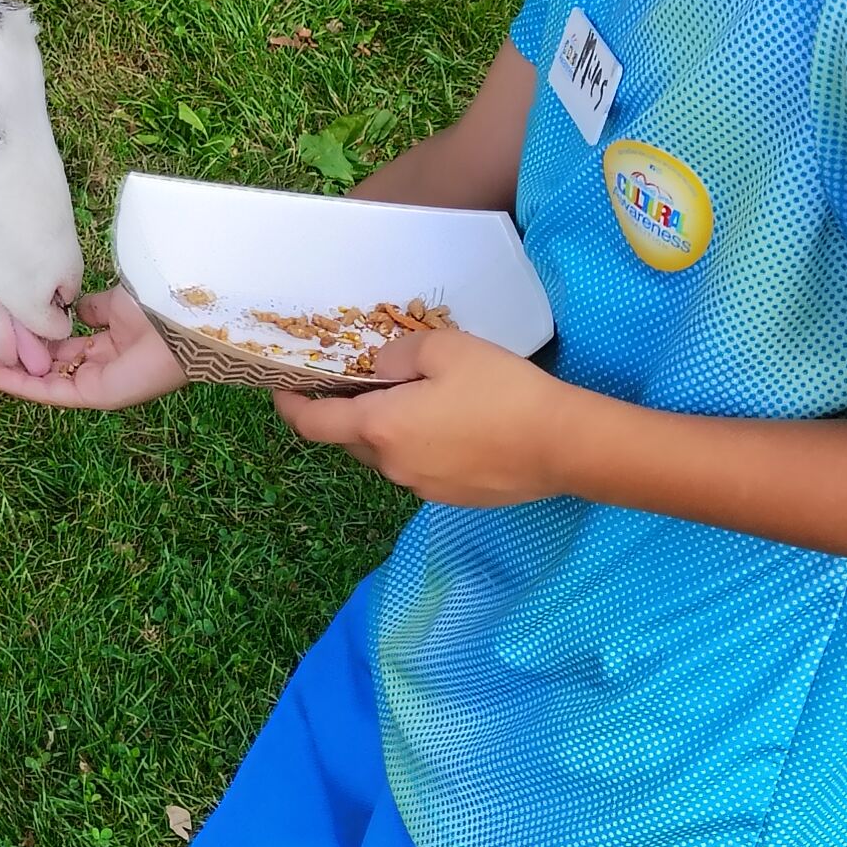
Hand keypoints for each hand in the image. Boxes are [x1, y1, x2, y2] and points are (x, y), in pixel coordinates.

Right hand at [0, 287, 187, 409]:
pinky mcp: (94, 395)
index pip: (62, 347)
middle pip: (48, 368)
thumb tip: (75, 309)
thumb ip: (91, 310)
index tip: (6, 331)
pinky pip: (51, 391)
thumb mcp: (113, 303)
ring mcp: (96, 383)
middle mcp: (100, 367)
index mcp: (107, 344)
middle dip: (15, 362)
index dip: (34, 341)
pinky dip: (21, 384)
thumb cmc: (153, 305)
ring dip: (9, 377)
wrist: (177, 319)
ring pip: (43, 382)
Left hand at [272, 328, 576, 505]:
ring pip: (384, 455)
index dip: (289, 405)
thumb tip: (378, 368)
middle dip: (343, 412)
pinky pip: (416, 467)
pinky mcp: (451, 497)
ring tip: (413, 397)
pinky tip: (447, 422)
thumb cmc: (501, 389)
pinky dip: (415, 444)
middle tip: (360, 379)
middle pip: (348, 440)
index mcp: (380, 428)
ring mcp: (422, 487)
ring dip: (384, 429)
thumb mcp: (443, 349)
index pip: (313, 424)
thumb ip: (395, 355)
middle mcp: (392, 465)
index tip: (281, 388)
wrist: (565, 445)